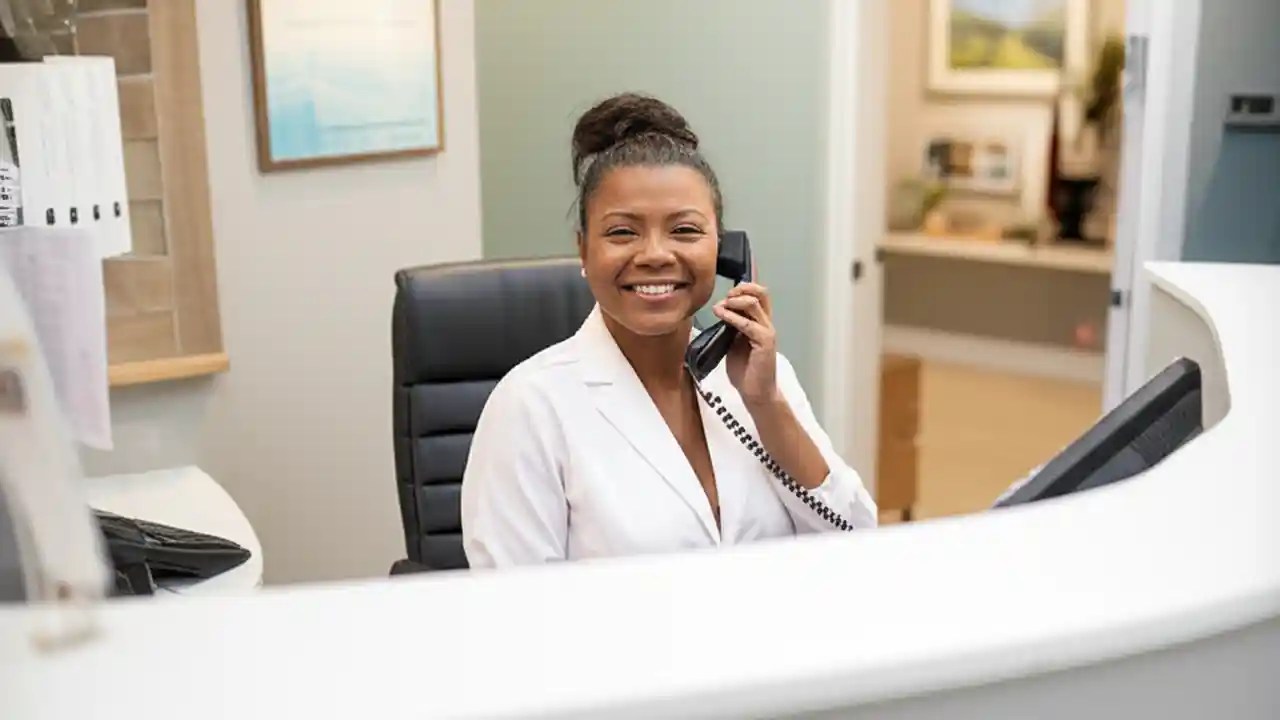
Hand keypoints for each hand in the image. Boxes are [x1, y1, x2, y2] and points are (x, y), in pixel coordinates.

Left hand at [712, 282, 780, 406]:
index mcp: (760, 322)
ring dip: (734, 302)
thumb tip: (720, 310)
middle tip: (725, 297)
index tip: (726, 295)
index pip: (758, 294)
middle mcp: (766, 323)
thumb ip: (730, 326)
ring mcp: (767, 332)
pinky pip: (748, 324)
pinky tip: (721, 315)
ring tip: (719, 307)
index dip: (743, 288)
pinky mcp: (765, 342)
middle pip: (761, 292)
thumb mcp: (733, 342)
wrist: (755, 392)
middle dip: (740, 290)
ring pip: (754, 303)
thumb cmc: (745, 370)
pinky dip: (732, 317)